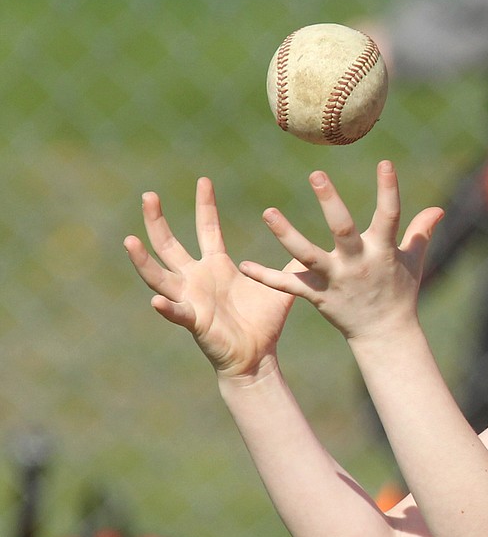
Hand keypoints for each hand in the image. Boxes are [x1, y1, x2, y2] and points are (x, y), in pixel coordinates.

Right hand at [125, 178, 296, 378]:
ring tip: (130, 241)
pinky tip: (156, 300)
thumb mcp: (279, 285)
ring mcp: (191, 299)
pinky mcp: (195, 322)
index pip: (207, 228)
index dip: (205, 205)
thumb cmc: (263, 323)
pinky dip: (167, 307)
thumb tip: (309, 243)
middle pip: (169, 244)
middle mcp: (197, 279)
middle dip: (157, 221)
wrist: (257, 357)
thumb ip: (289, 264)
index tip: (204, 179)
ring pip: (159, 276)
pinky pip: (177, 314)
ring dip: (143, 260)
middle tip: (148, 195)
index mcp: (216, 266)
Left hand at [239, 160, 443, 341]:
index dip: (389, 190)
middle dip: (331, 203)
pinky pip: (289, 286)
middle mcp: (358, 264)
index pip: (389, 215)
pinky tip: (244, 266)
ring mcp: (336, 280)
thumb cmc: (399, 291)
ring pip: (308, 255)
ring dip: (287, 235)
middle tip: (315, 174)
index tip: (385, 163)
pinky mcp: (318, 296)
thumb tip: (439, 208)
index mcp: (383, 251)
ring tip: (267, 212)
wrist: (385, 334)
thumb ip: (421, 231)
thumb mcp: (413, 261)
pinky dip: (267, 277)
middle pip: (343, 230)